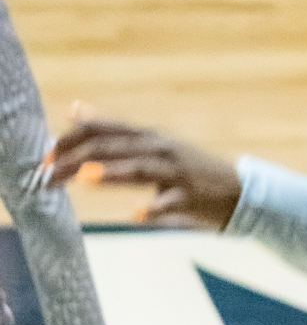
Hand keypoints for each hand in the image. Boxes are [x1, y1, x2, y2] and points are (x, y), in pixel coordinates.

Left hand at [46, 120, 241, 230]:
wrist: (242, 192)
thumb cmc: (190, 170)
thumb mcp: (152, 144)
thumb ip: (114, 131)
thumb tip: (75, 109)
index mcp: (149, 137)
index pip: (103, 129)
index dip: (72, 138)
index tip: (45, 153)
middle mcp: (161, 150)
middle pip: (115, 148)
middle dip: (79, 158)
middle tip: (49, 170)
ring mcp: (178, 173)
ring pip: (141, 169)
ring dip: (113, 173)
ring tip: (87, 177)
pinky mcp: (191, 198)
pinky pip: (170, 203)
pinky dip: (153, 209)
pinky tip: (135, 214)